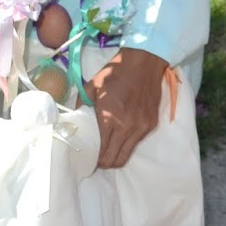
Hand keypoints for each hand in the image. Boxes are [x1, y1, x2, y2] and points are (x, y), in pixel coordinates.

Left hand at [86, 47, 169, 169]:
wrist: (145, 62)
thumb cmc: (116, 73)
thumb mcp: (92, 86)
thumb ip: (82, 107)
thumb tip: (74, 122)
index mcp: (110, 118)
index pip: (101, 152)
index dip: (92, 160)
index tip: (86, 158)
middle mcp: (128, 127)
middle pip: (115, 160)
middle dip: (104, 163)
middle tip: (96, 158)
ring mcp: (142, 127)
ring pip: (127, 155)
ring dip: (116, 155)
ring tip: (108, 149)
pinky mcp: (151, 124)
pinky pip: (136, 143)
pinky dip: (127, 144)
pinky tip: (121, 135)